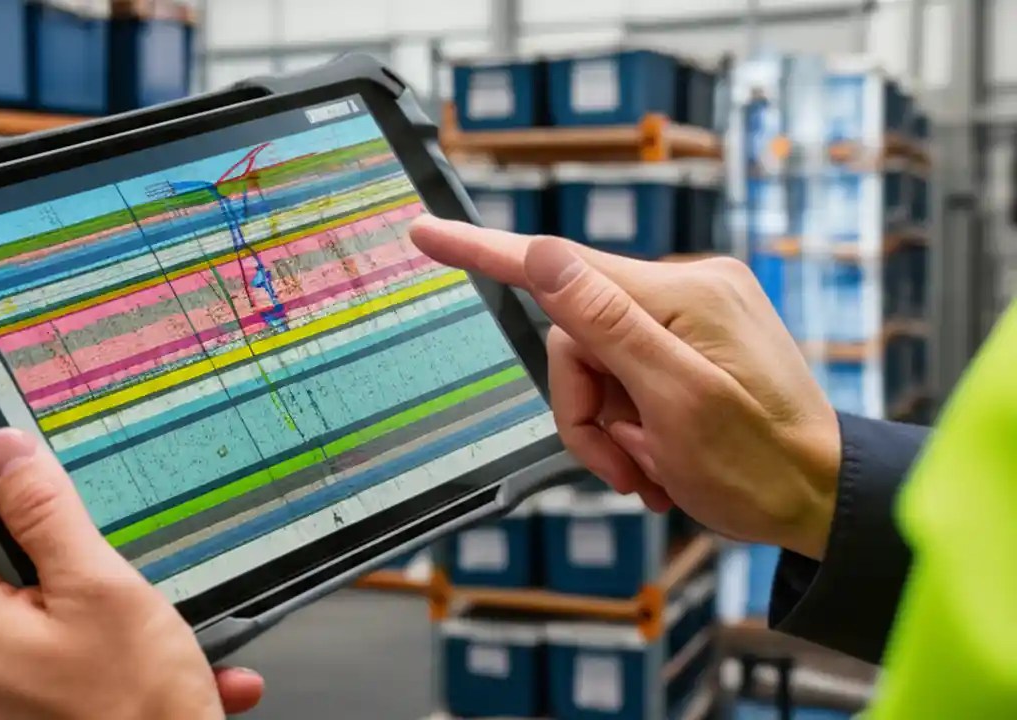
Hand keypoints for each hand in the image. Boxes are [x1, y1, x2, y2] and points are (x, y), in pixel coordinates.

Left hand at [0, 429, 265, 718]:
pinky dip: (104, 642)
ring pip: (24, 609)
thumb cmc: (137, 714)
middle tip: (85, 509)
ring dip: (88, 592)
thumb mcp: (101, 589)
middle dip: (37, 531)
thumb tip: (1, 450)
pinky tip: (166, 648)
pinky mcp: (21, 717)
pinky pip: (52, 657)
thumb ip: (44, 513)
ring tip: (148, 594)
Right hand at [410, 216, 841, 559]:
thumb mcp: (679, 402)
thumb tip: (543, 255)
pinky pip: (625, 371)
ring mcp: (693, 313)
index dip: (483, 251)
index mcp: (684, 296)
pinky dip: (628, 422)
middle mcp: (689, 289)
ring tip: (647, 469)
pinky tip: (658, 456)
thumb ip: (609, 324)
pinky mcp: (693, 339)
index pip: (561, 266)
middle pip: (574, 336)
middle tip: (619, 465)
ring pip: (594, 363)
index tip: (426, 233)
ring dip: (607, 426)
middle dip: (584, 410)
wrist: (823, 501)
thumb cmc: (763, 467)